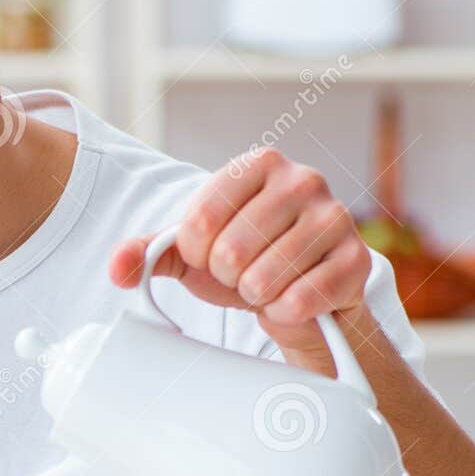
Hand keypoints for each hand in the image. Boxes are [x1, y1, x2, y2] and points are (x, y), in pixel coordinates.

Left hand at [107, 148, 370, 359]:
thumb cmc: (241, 261)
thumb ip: (148, 252)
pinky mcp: (357, 261)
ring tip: (264, 284)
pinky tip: (289, 300)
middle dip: (226, 276)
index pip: (200, 219)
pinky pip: (301, 299)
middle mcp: (304, 179)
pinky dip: (284, 311)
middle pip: (231, 250)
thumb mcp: (191, 252)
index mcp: (258, 164)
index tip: (207, 255)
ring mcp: (336, 218)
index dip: (195, 252)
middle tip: (240, 273)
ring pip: (265, 277)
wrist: (297, 294)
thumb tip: (117, 268)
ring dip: (254, 294)